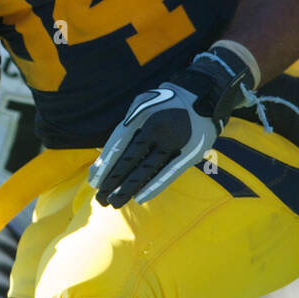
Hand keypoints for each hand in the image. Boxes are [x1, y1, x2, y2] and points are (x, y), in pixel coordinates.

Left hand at [89, 46, 253, 207]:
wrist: (204, 94)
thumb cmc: (165, 102)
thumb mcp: (142, 105)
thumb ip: (126, 128)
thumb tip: (108, 154)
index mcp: (142, 116)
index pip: (117, 146)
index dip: (105, 166)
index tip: (94, 182)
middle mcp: (157, 129)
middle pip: (129, 161)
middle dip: (113, 182)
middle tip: (100, 199)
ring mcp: (174, 142)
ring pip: (146, 171)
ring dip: (128, 188)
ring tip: (115, 203)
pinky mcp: (189, 153)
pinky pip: (168, 173)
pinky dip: (153, 187)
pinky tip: (140, 198)